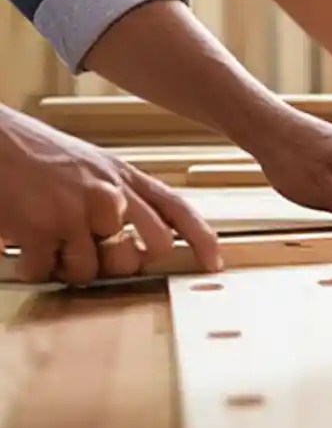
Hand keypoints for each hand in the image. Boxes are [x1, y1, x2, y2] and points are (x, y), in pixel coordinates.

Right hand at [0, 109, 220, 284]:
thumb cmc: (35, 154)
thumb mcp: (92, 165)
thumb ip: (120, 195)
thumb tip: (135, 238)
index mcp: (123, 176)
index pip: (176, 208)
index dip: (201, 238)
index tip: (214, 263)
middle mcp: (109, 194)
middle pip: (145, 251)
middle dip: (122, 263)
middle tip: (93, 252)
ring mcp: (76, 212)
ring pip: (92, 270)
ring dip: (67, 266)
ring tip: (47, 240)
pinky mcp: (40, 228)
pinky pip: (47, 272)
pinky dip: (32, 267)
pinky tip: (21, 245)